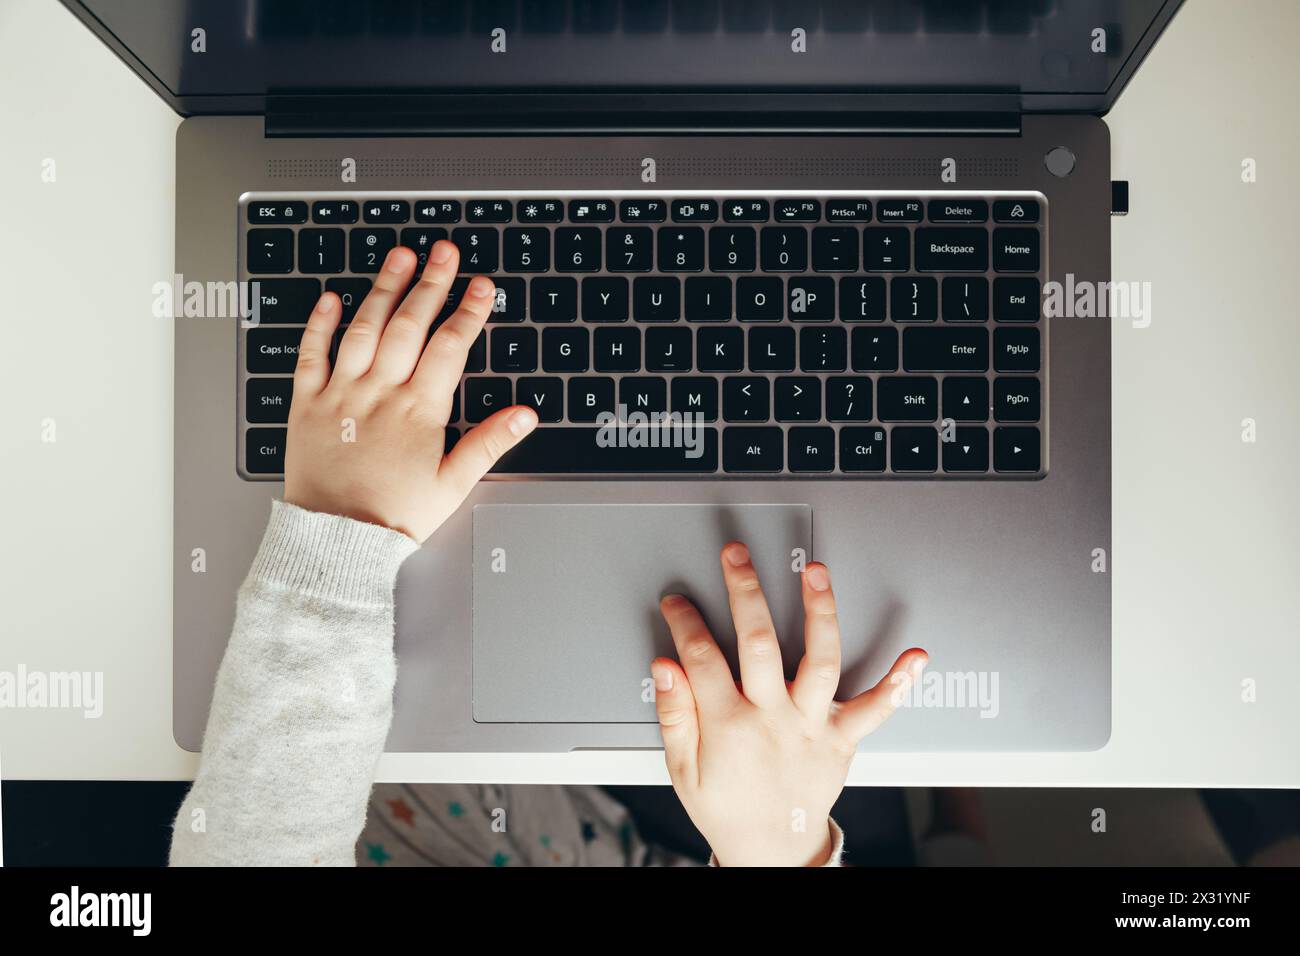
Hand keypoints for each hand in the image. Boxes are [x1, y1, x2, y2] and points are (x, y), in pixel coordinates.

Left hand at [284, 241, 537, 541]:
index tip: (482, 286)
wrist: (337, 541)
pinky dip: (320, 324)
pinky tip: (332, 299)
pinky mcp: (307, 405)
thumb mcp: (453, 484)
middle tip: (446, 252)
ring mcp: (341, 395)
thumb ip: (489, 443)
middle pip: (410, 325)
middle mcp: (380, 394)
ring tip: (400, 256)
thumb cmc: (395, 516)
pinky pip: (310, 355)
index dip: (469, 312)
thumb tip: (525, 415)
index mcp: (419, 411)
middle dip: (431, 284)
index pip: (450, 347)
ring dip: (383, 288)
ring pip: (364, 329)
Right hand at [651, 542, 927, 866]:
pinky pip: (876, 708)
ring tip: (815, 573)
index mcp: (728, 725)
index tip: (678, 602)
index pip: (701, 658)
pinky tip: (915, 656)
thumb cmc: (728, 808)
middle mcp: (773, 718)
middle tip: (737, 557)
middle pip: (758, 643)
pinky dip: (899, 683)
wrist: (773, 851)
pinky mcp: (842, 737)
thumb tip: (666, 666)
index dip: (686, 622)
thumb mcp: (682, 770)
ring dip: (819, 611)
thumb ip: (674, 714)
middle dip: (744, 591)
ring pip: (819, 659)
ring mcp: (811, 725)